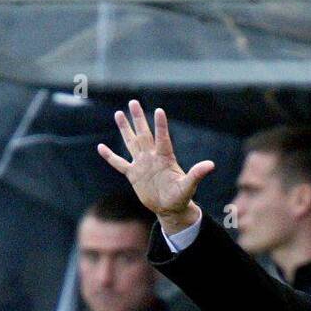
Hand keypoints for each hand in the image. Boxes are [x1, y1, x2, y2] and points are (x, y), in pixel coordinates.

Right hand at [96, 99, 214, 232]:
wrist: (170, 209)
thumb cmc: (181, 197)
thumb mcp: (189, 186)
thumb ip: (197, 174)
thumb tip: (211, 165)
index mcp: (165, 158)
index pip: (162, 138)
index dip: (161, 125)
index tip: (159, 110)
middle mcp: (152, 157)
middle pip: (144, 134)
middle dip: (138, 119)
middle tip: (133, 102)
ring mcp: (141, 164)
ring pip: (131, 143)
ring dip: (125, 129)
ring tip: (119, 113)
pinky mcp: (133, 175)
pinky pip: (119, 163)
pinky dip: (110, 156)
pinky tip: (100, 147)